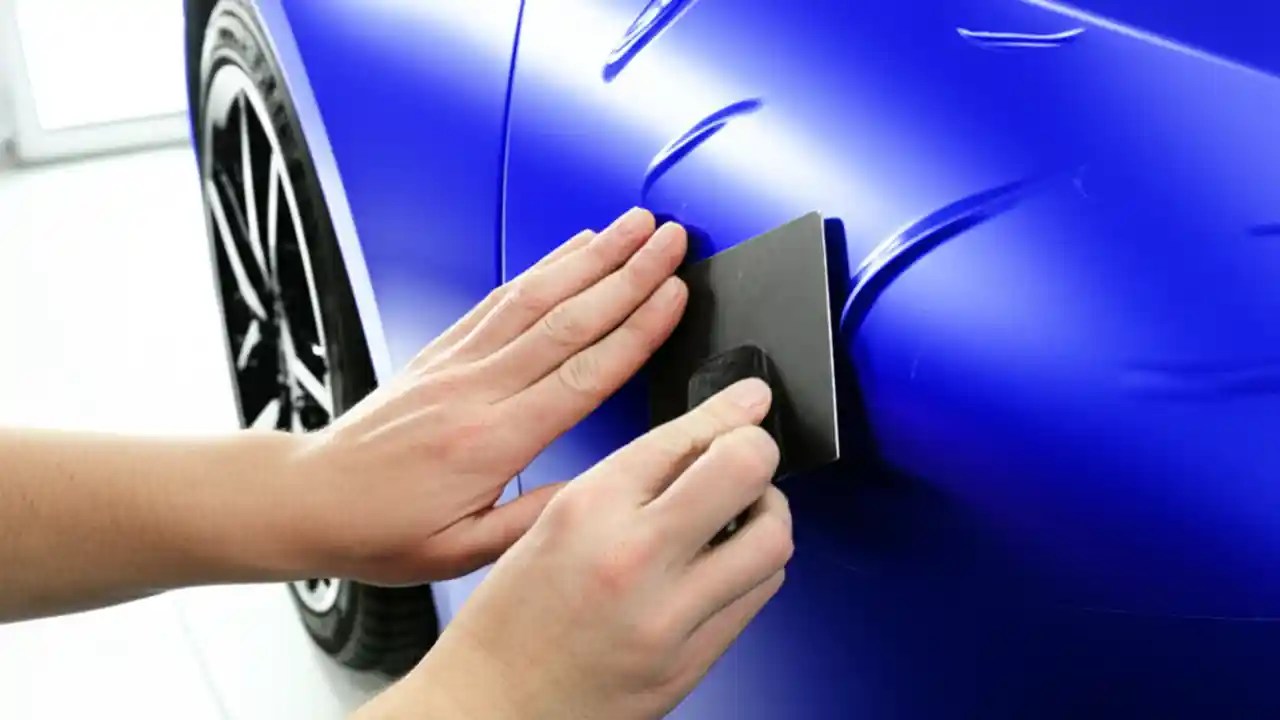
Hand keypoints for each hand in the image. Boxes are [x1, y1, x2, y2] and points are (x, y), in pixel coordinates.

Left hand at [291, 208, 688, 583]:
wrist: (307, 499)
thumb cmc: (378, 531)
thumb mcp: (459, 553)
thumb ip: (532, 521)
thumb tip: (595, 490)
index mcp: (491, 442)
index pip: (582, 374)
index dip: (636, 330)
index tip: (674, 294)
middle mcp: (477, 389)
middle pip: (568, 320)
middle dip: (628, 274)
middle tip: (673, 241)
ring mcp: (457, 363)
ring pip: (536, 297)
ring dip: (592, 256)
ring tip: (636, 226)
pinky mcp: (441, 351)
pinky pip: (498, 299)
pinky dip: (542, 268)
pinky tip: (573, 249)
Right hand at [381, 379, 793, 719]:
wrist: (492, 708)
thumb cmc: (508, 622)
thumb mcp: (548, 524)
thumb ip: (626, 482)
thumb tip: (700, 442)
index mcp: (587, 510)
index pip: (685, 437)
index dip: (732, 411)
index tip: (752, 402)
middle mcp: (633, 559)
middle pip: (745, 473)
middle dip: (758, 453)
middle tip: (747, 458)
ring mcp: (669, 618)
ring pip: (772, 541)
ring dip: (766, 518)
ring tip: (739, 518)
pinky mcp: (691, 663)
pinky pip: (757, 599)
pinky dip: (752, 571)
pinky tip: (723, 567)